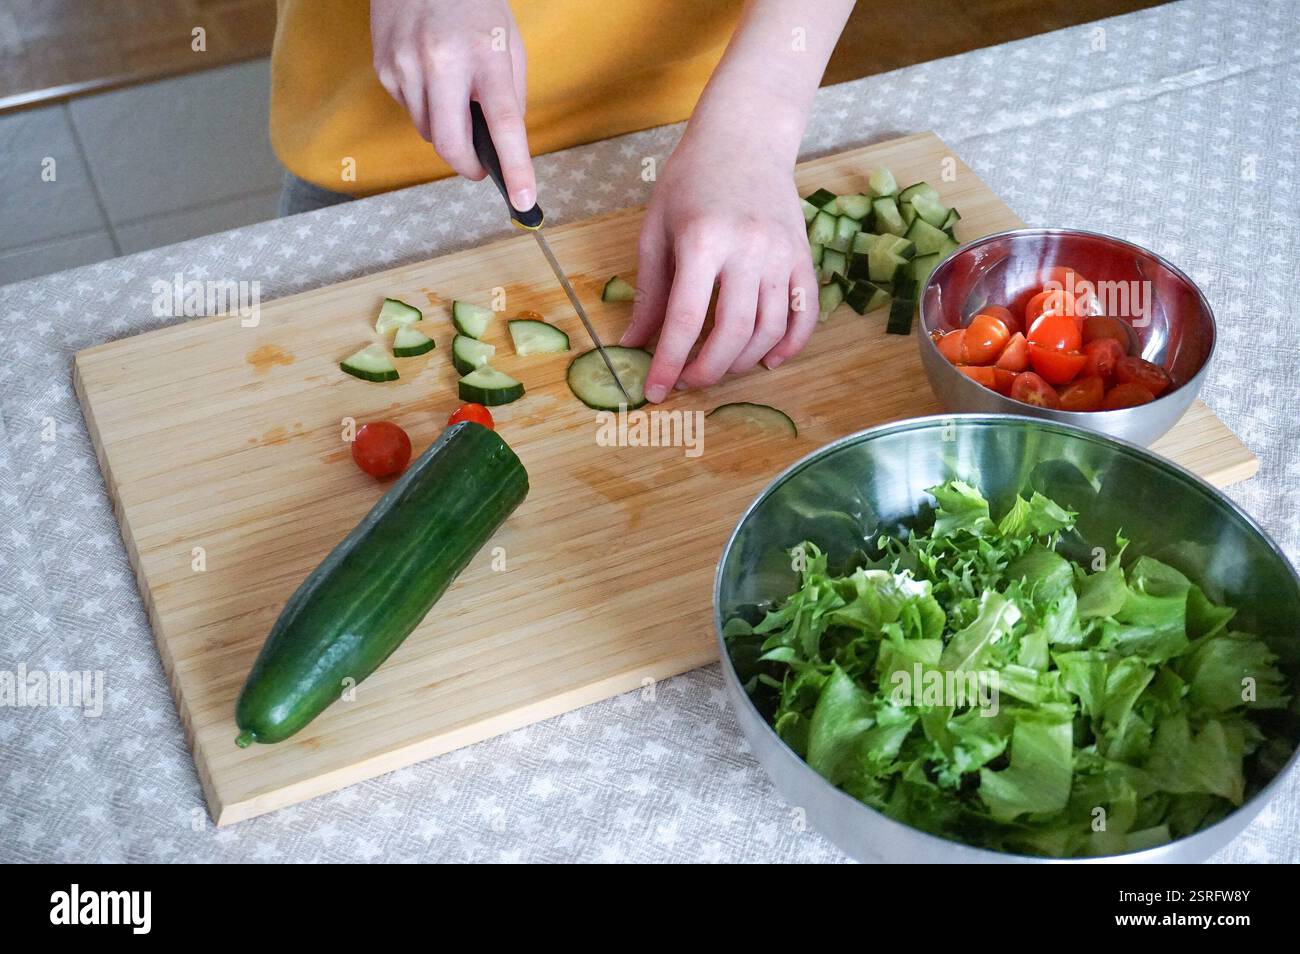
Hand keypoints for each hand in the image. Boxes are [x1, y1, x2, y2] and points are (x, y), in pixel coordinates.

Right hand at [371, 0, 534, 208]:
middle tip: (481, 169)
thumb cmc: (473, 5)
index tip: (524, 199)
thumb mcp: (508, 42)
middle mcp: (441, 61)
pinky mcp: (384, 68)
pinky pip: (410, 110)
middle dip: (468, 166)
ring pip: (429, 132)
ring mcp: (406, 65)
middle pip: (452, 144)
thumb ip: (510, 94)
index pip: (503, 123)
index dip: (515, 167)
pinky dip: (425, 106)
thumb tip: (504, 145)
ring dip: (447, 130)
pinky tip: (429, 76)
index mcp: (484, 54)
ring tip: (454, 95)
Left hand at [620, 124, 817, 402]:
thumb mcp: (656, 229)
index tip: (656, 391)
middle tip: (688, 383)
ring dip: (743, 362)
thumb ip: (649, 291)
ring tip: (718, 368)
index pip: (685, 319)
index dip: (669, 362)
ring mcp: (782, 254)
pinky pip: (804, 314)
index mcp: (703, 241)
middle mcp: (748, 250)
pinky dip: (789, 345)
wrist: (745, 137)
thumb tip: (634, 343)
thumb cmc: (691, 180)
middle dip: (707, 371)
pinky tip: (768, 360)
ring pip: (769, 330)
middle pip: (732, 333)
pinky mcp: (803, 256)